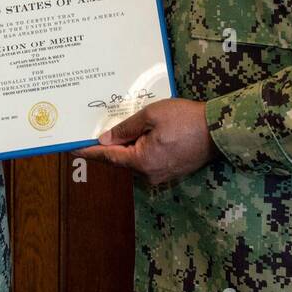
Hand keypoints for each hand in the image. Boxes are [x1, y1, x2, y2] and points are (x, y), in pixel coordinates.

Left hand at [74, 98, 214, 186]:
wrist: (221, 130)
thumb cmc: (186, 120)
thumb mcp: (151, 116)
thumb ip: (126, 128)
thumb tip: (106, 139)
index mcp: (142, 161)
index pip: (107, 157)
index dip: (88, 151)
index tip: (71, 147)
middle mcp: (149, 174)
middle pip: (121, 158)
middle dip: (110, 144)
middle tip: (94, 129)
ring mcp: (162, 174)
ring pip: (136, 158)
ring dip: (129, 144)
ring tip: (121, 126)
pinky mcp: (172, 170)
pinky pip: (149, 158)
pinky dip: (142, 147)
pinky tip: (142, 133)